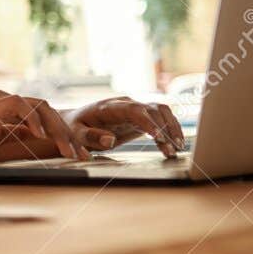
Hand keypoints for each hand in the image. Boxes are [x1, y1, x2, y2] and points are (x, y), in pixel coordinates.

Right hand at [0, 89, 88, 160]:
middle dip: (69, 134)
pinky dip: (36, 122)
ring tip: (69, 151)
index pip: (44, 118)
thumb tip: (37, 150)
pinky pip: (22, 107)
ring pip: (41, 108)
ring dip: (59, 130)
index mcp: (7, 110)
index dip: (63, 135)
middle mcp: (6, 100)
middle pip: (49, 111)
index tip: (76, 154)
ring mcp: (0, 100)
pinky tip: (44, 138)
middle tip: (83, 155)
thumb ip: (12, 142)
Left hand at [67, 97, 185, 157]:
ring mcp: (135, 110)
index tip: (158, 136)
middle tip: (172, 148)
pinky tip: (173, 147)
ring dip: (172, 128)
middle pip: (152, 110)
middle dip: (165, 128)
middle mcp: (126, 104)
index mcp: (110, 106)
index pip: (134, 110)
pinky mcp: (141, 118)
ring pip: (161, 112)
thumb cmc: (74, 127)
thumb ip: (90, 136)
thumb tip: (109, 140)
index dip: (148, 121)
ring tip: (177, 148)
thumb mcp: (75, 133)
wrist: (76, 122)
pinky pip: (161, 120)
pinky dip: (169, 131)